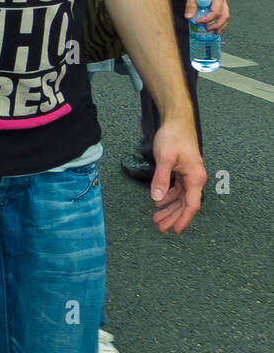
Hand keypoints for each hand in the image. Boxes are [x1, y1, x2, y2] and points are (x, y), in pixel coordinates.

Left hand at [149, 119, 205, 233]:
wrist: (177, 122)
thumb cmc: (173, 138)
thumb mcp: (165, 158)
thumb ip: (161, 178)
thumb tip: (157, 198)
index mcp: (195, 178)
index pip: (191, 204)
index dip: (183, 218)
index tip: (175, 230)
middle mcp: (195, 179)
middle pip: (186, 204)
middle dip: (173, 217)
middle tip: (161, 229)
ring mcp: (189, 176)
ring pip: (181, 198)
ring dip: (170, 209)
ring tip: (157, 220)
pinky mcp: (182, 172)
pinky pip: (177, 190)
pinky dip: (169, 197)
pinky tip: (159, 202)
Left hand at [182, 0, 228, 32]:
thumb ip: (191, 4)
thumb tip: (189, 18)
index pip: (216, 12)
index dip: (207, 19)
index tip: (197, 22)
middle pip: (225, 16)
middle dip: (218, 25)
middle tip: (208, 31)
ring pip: (225, 14)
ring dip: (220, 24)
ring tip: (213, 32)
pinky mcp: (216, 0)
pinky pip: (220, 12)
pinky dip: (217, 19)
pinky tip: (211, 24)